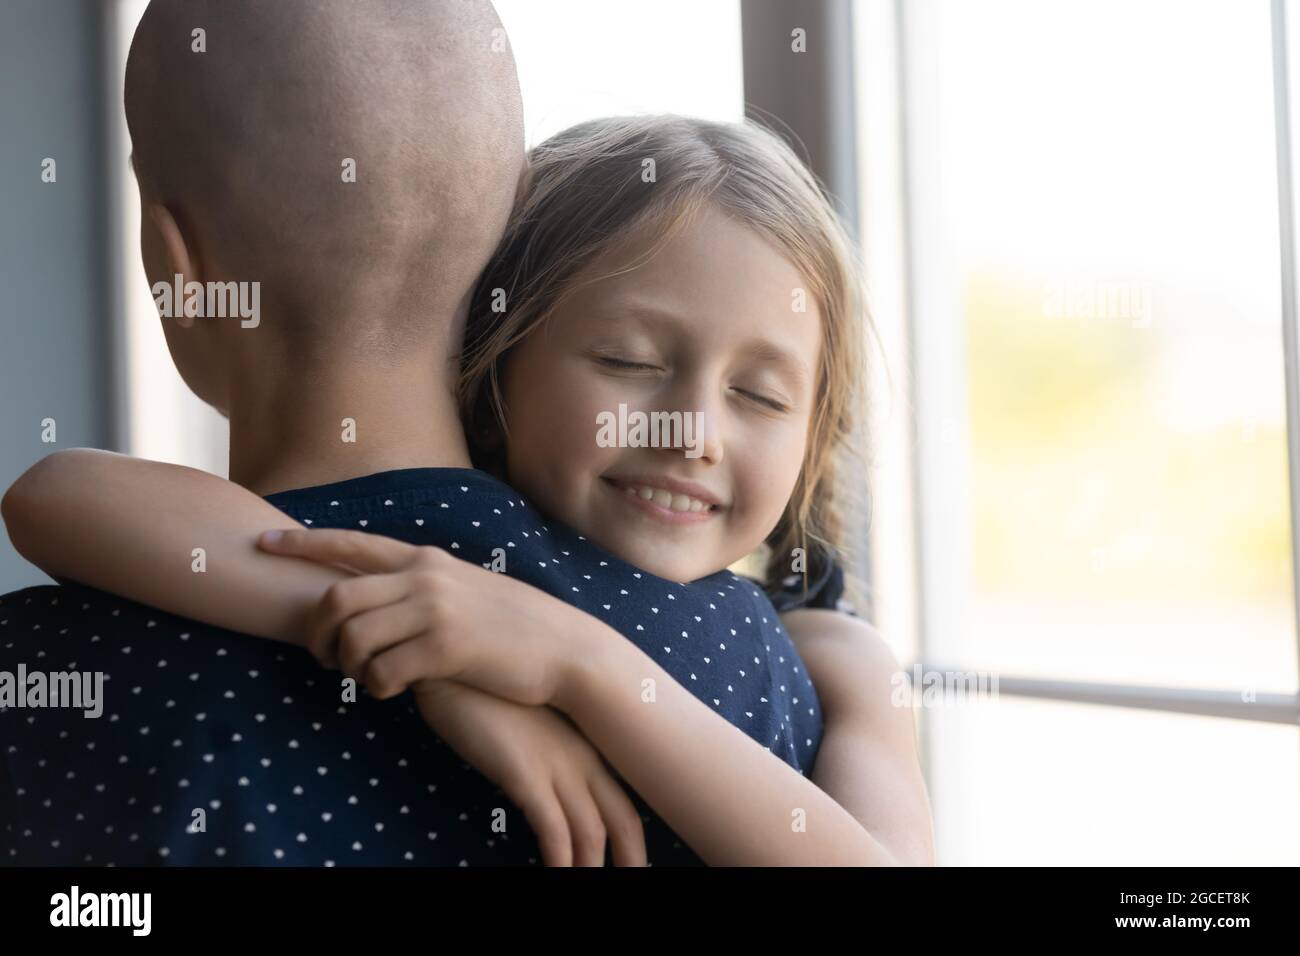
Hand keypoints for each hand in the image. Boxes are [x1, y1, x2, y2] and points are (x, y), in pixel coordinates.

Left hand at [257, 528, 601, 709]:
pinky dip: (374, 688)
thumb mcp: (465, 587)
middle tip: (321, 658)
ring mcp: (434, 611)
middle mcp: (425, 577)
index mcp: (425, 559)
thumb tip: (379, 594)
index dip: (301, 544)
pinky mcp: (445, 649)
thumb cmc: (513, 625)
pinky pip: (381, 672)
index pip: (349, 544)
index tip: (262, 544)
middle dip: (314, 632)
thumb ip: (422, 584)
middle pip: (335, 597)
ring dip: (345, 667)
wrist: (565, 649)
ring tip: (362, 679)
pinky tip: (391, 692)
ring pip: (351, 638)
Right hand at [414, 681, 645, 865]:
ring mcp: (555, 763)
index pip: (625, 797)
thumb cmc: (482, 690)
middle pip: (624, 818)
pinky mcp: (524, 772)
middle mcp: (580, 754)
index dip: (632, 836)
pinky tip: (555, 875)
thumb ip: (540, 751)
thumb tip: (540, 784)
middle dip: (631, 858)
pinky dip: (560, 861)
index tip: (633, 860)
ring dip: (589, 869)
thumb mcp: (524, 724)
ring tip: (585, 887)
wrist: (453, 657)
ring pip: (592, 832)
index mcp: (584, 741)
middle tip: (634, 879)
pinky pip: (553, 829)